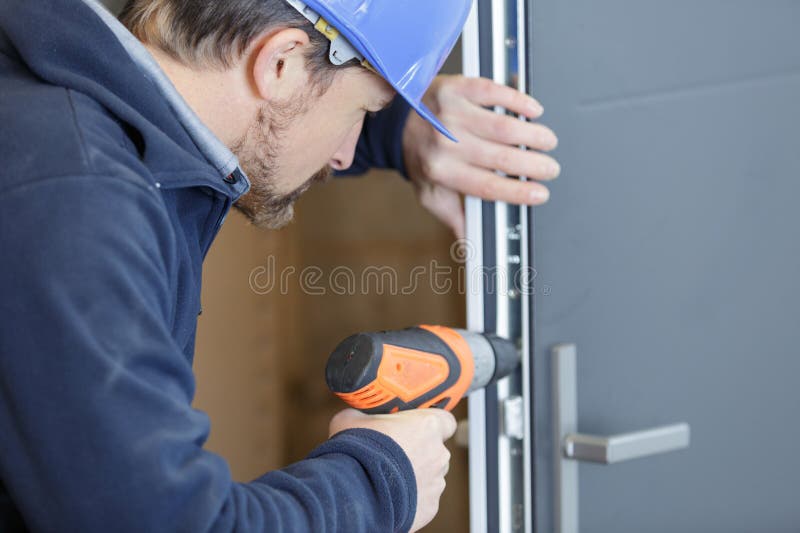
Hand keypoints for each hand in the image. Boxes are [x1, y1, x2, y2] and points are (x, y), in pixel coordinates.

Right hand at [329, 408, 456, 531]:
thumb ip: (362, 415)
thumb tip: (354, 415)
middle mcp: (438, 454)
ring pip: (430, 476)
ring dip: (415, 475)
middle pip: (436, 450)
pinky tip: (390, 494)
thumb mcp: (351, 420)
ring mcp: (436, 483)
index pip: (445, 421)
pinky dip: (411, 497)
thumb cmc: (358, 454)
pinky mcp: (430, 507)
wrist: (355, 493)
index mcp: (427, 426)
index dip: (431, 423)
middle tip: (395, 453)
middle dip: (419, 451)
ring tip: (390, 477)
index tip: (418, 426)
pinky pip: (423, 499)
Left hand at [402, 75, 559, 238]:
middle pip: (501, 157)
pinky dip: (519, 101)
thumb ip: (457, 221)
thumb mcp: (432, 195)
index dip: (518, 192)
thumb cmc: (421, 159)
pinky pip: (495, 92)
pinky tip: (533, 111)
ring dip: (533, 135)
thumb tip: (475, 251)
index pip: (487, 187)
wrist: (396, 124)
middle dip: (534, 165)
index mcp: (441, 172)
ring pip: (504, 125)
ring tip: (547, 142)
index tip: (540, 194)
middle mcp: (446, 142)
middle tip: (550, 168)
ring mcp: (452, 113)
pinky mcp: (458, 88)